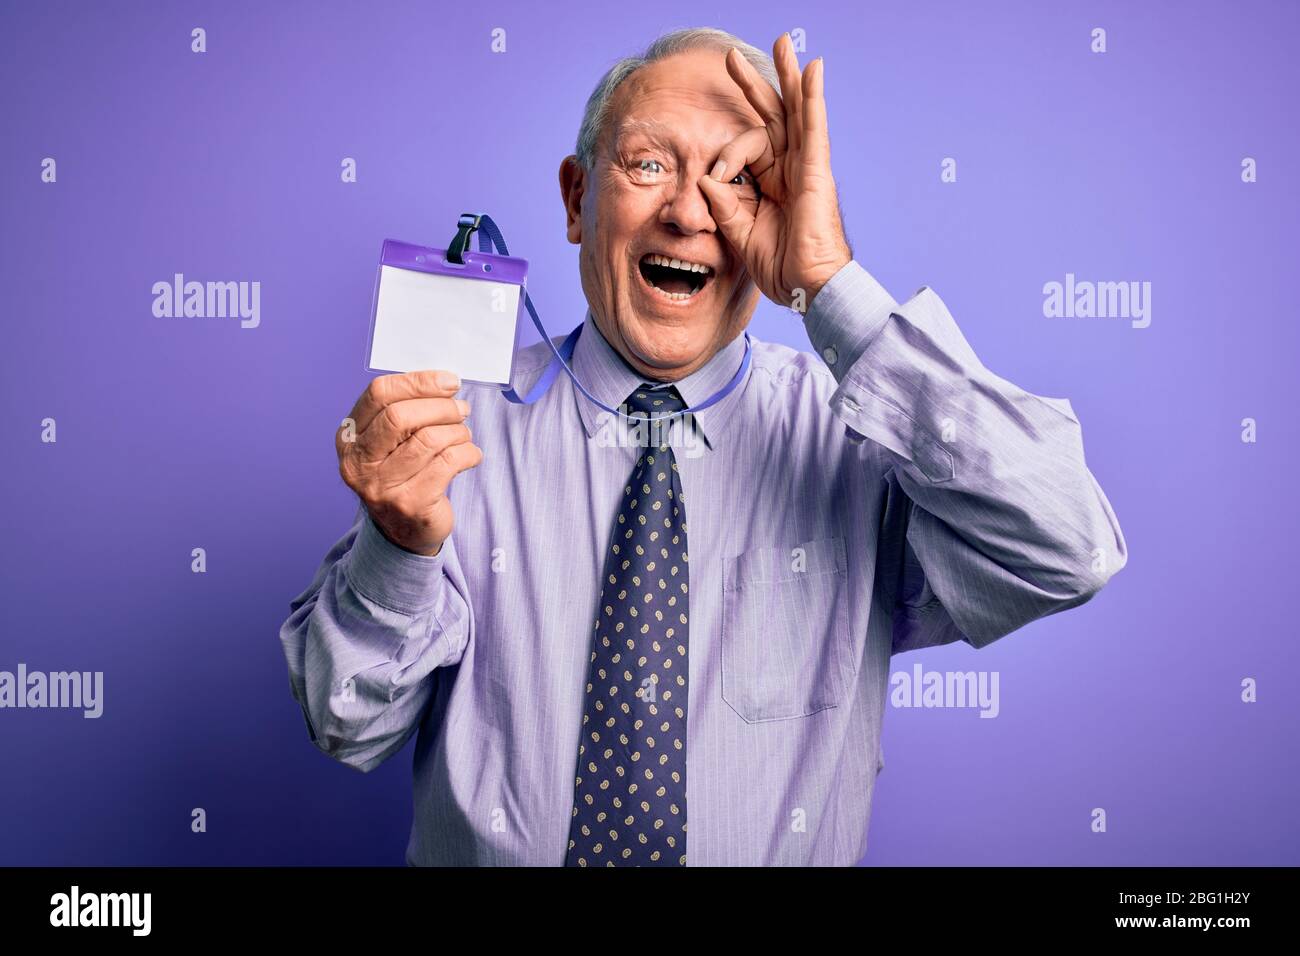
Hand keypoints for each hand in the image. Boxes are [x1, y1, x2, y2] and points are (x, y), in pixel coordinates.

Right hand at [336, 370, 480, 556]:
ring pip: (429, 439)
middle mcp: (359, 463)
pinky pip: (448, 463)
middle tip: (462, 409)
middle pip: (400, 416)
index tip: (449, 381)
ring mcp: (382, 487)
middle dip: (441, 407)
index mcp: (350, 438)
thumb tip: (444, 383)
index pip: (379, 394)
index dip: (418, 382)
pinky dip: (468, 452)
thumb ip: (406, 411)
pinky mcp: (411, 504)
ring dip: (457, 431)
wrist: (404, 532)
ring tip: (464, 434)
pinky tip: (470, 455)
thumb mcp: (391, 443)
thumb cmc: (403, 475)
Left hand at [698, 34, 852, 310]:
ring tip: (783, 44)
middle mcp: (790, 169)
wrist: (808, 286)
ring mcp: (806, 167)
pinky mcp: (817, 170)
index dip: (726, 152)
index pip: (747, 148)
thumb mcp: (740, 232)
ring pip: (796, 111)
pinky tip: (812, 70)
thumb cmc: (782, 267)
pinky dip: (813, 97)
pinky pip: (814, 126)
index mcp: (773, 184)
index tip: (715, 174)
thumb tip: (707, 176)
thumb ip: (724, 203)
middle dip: (754, 86)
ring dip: (788, 76)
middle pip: (773, 117)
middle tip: (732, 58)